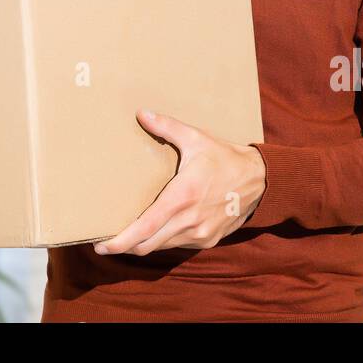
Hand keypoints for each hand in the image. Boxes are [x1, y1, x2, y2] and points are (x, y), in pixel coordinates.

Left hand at [95, 110, 265, 255]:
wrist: (260, 181)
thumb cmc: (225, 158)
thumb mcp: (196, 139)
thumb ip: (167, 127)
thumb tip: (141, 113)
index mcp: (182, 197)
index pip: (144, 229)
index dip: (120, 242)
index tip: (102, 246)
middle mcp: (190, 220)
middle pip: (147, 245)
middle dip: (125, 247)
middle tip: (107, 242)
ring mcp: (200, 233)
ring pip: (162, 248)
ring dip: (145, 244)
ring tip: (130, 236)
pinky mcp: (209, 240)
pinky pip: (179, 246)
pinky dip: (166, 241)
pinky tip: (160, 230)